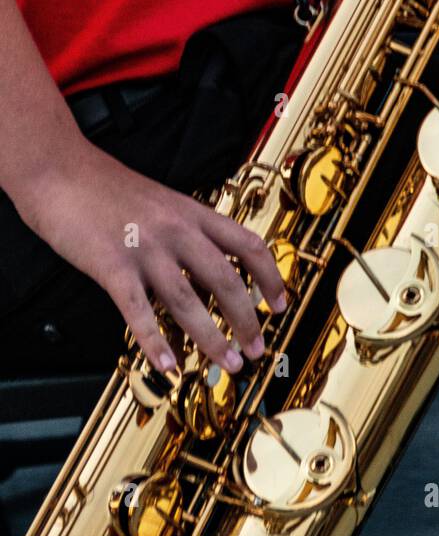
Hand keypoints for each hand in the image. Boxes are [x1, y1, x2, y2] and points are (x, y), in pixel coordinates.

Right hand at [18, 140, 287, 373]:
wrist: (61, 170)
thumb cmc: (106, 187)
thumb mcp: (161, 201)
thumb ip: (186, 231)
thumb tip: (207, 269)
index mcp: (192, 212)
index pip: (248, 244)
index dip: (271, 277)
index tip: (281, 304)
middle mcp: (176, 229)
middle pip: (226, 279)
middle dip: (247, 318)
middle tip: (256, 347)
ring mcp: (145, 248)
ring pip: (188, 300)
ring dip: (211, 337)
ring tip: (226, 362)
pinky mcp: (112, 266)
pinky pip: (139, 311)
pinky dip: (156, 342)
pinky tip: (168, 365)